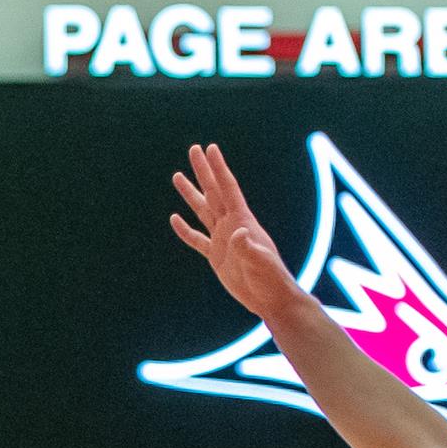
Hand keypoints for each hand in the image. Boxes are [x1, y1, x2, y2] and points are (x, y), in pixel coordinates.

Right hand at [169, 143, 301, 317]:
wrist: (271, 299)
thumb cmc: (271, 279)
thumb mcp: (260, 262)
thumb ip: (248, 247)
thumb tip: (238, 232)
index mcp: (243, 221)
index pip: (228, 189)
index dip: (219, 168)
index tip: (210, 148)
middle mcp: (232, 225)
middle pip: (213, 192)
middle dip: (203, 171)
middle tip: (193, 149)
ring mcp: (223, 240)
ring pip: (202, 211)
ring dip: (191, 194)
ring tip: (178, 176)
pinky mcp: (217, 257)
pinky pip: (197, 239)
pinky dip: (185, 229)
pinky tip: (175, 218)